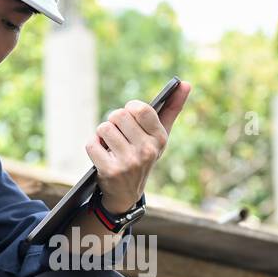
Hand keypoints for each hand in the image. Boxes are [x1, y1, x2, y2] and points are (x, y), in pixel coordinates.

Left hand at [87, 80, 191, 212]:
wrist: (126, 193)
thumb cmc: (143, 155)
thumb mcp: (159, 136)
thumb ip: (172, 108)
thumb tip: (186, 83)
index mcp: (160, 139)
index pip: (140, 109)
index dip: (129, 108)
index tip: (130, 116)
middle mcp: (147, 151)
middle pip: (118, 115)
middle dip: (114, 121)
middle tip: (119, 135)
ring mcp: (129, 162)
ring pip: (104, 128)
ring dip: (102, 134)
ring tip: (110, 145)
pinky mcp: (110, 171)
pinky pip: (92, 144)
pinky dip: (93, 146)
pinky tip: (101, 155)